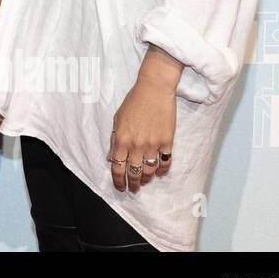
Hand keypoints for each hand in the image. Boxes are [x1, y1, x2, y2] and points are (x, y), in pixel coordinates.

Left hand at [107, 70, 176, 194]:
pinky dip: (163, 170)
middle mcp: (137, 145)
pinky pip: (165, 162)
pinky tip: (160, 173)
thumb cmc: (133, 101)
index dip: (118, 180)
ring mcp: (153, 144)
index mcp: (122, 139)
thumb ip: (114, 141)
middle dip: (132, 184)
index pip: (118, 167)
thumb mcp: (117, 119)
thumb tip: (111, 158)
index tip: (120, 187)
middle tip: (133, 188)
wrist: (154, 89)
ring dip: (146, 179)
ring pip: (149, 171)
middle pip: (134, 173)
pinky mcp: (167, 141)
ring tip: (144, 182)